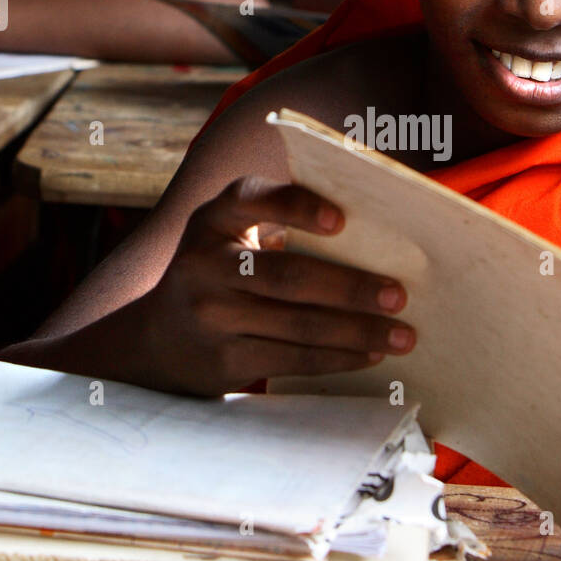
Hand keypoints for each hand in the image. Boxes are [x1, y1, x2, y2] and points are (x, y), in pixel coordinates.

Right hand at [137, 177, 413, 395]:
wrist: (158, 339)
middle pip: (287, 277)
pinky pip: (291, 359)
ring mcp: (210, 315)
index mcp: (213, 219)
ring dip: (356, 331)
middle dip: (349, 287)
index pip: (252, 200)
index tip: (341, 220)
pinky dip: (337, 357)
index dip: (296, 207)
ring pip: (297, 326)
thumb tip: (376, 240)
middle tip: (398, 294)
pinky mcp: (222, 360)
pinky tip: (369, 354)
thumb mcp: (232, 239)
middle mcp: (204, 264)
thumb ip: (279, 228)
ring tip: (401, 334)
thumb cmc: (223, 274)